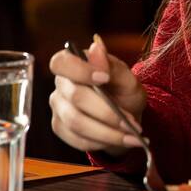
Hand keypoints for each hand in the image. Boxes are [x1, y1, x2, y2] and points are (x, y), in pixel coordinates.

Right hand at [48, 34, 147, 156]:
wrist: (125, 117)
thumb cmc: (123, 92)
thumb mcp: (127, 78)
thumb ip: (112, 66)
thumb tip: (96, 48)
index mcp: (72, 64)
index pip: (61, 63)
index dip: (80, 70)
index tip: (105, 78)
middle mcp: (61, 85)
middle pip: (76, 98)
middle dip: (107, 112)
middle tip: (132, 123)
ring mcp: (58, 108)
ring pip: (77, 123)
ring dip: (108, 133)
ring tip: (132, 136)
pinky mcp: (61, 128)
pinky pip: (78, 139)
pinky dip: (102, 142)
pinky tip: (118, 140)